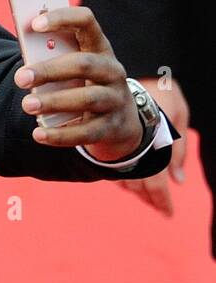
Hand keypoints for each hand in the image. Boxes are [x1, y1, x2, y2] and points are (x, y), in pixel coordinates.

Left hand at [13, 6, 141, 159]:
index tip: (34, 24)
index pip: (86, 22)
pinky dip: (61, 135)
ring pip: (88, 98)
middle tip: (20, 78)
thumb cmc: (83, 85)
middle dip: (49, 70)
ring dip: (55, 102)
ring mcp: (116, 99)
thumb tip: (23, 67)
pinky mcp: (112, 127)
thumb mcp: (72, 68)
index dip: (62, 18)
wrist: (118, 120)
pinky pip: (87, 132)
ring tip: (27, 105)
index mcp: (99, 47)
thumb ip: (51, 60)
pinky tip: (39, 134)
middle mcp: (112, 71)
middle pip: (84, 64)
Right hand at [117, 76, 188, 216]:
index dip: (161, 200)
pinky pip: (110, 161)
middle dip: (147, 197)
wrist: (134, 68)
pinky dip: (118, 171)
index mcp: (155, 146)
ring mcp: (118, 143)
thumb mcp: (179, 115)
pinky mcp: (102, 136)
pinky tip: (121, 174)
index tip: (167, 214)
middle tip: (154, 207)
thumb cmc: (162, 89)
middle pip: (138, 183)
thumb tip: (179, 181)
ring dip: (131, 186)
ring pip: (123, 174)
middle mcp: (135, 148)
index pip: (157, 182)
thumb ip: (178, 150)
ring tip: (139, 194)